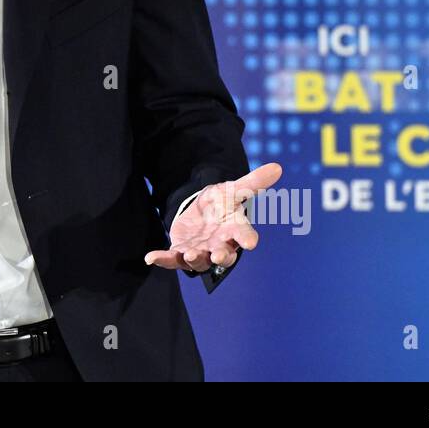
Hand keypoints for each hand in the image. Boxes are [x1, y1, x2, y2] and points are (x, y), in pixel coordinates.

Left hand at [144, 163, 282, 271]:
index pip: (244, 236)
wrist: (202, 211)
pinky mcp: (180, 252)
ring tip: (189, 254)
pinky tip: (150, 258)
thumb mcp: (235, 190)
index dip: (247, 239)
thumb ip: (253, 182)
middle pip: (223, 256)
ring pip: (198, 261)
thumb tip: (278, 166)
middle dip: (221, 256)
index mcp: (235, 230)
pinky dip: (162, 260)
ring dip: (193, 259)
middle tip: (218, 256)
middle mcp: (220, 245)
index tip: (251, 243)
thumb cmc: (223, 203)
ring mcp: (200, 251)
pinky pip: (172, 260)